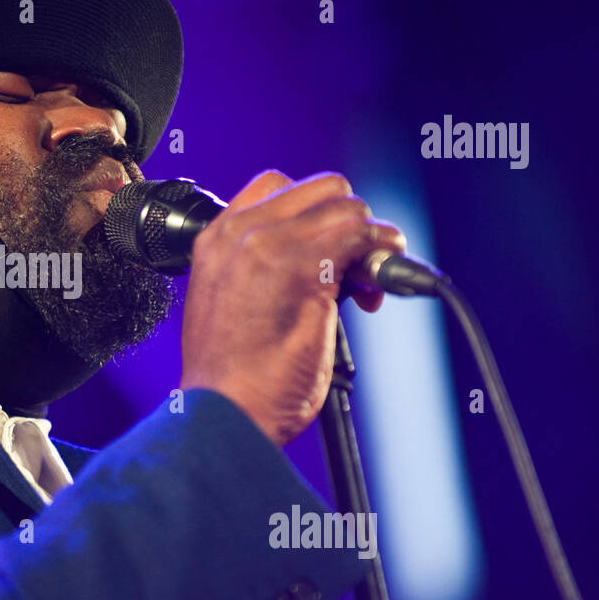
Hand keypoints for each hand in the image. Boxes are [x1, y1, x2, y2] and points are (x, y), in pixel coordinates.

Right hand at [179, 169, 406, 445]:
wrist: (224, 413)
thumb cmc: (230, 379)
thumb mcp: (231, 304)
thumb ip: (262, 270)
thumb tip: (320, 261)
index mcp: (215, 239)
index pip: (278, 186)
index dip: (315, 212)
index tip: (328, 248)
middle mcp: (239, 232)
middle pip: (321, 189)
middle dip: (349, 220)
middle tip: (355, 267)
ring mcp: (270, 246)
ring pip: (347, 207)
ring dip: (371, 239)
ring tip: (369, 284)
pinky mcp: (303, 268)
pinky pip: (361, 235)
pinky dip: (383, 251)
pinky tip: (383, 282)